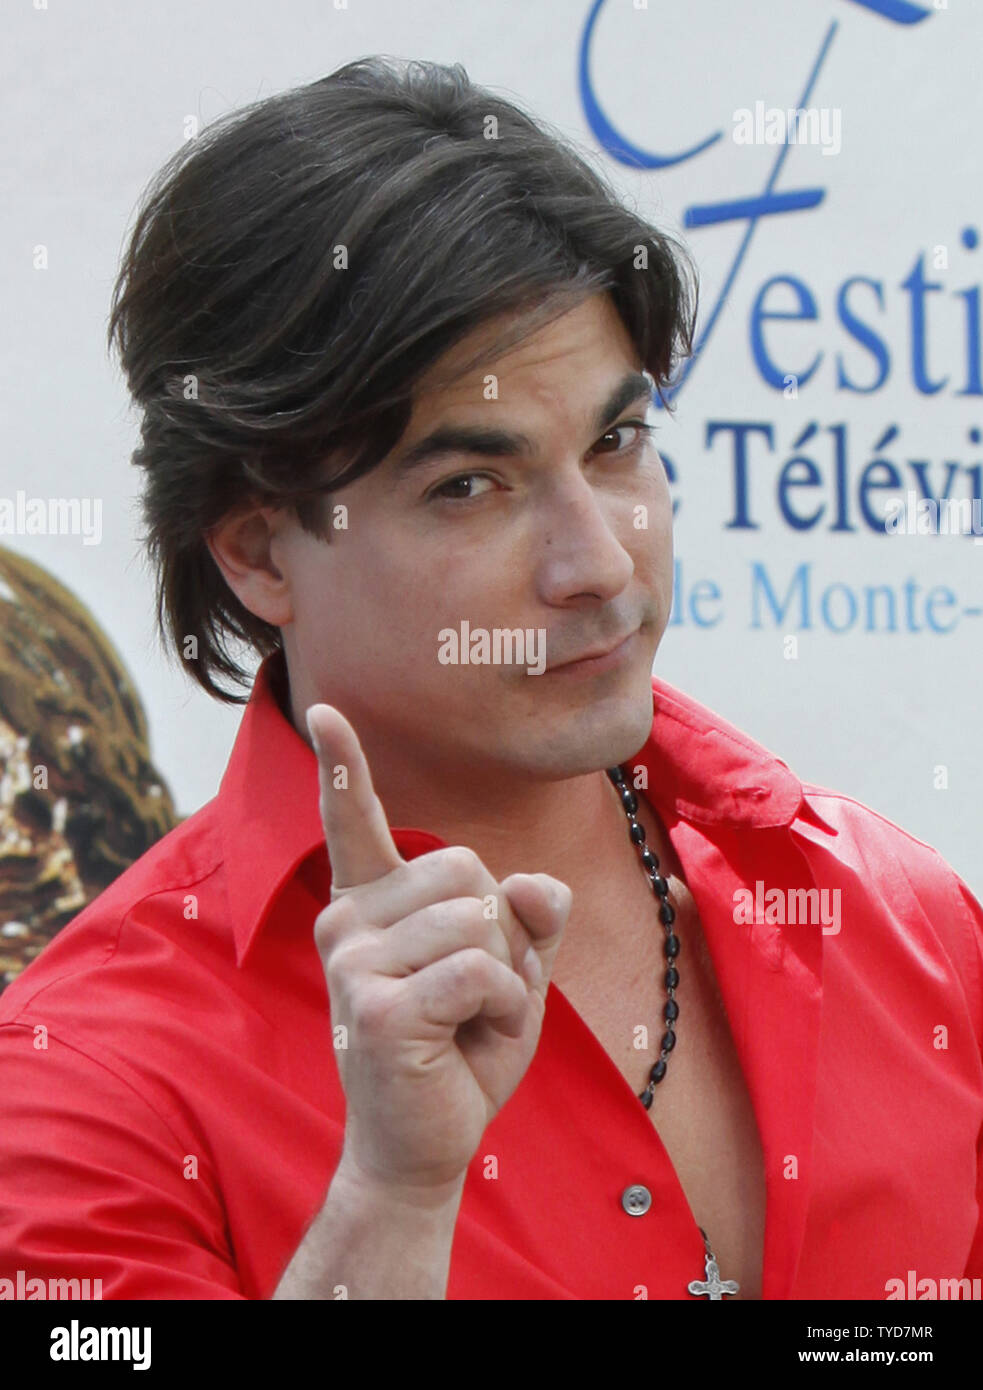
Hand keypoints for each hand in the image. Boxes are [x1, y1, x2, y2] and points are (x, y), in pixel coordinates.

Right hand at [306, 703, 570, 1197]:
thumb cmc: (460, 1051)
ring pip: (482, 919)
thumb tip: (538, 883)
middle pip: (470, 869)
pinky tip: (468, 1041)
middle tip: (473, 996)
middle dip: (503, 934)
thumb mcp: (511, 971)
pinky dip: (503, 1008)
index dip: (344, 766)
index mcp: (371, 905)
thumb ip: (530, 917)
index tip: (325, 710)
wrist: (425, 1147)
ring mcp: (354, 960)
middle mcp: (348, 920)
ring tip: (469, 1022)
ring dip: (507, 979)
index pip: (355, 822)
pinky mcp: (376, 1005)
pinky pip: (483, 970)